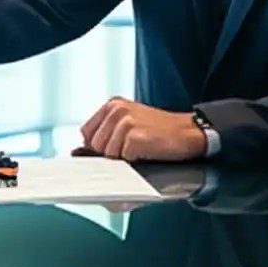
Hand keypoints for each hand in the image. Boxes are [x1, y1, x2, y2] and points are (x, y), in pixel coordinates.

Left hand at [79, 97, 206, 161]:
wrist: (187, 132)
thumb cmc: (158, 132)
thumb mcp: (129, 122)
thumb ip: (107, 132)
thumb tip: (80, 152)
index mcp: (112, 105)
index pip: (87, 132)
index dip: (96, 147)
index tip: (109, 151)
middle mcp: (116, 110)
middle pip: (95, 145)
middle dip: (109, 154)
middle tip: (130, 151)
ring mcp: (125, 122)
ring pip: (107, 154)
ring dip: (122, 159)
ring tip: (139, 151)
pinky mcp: (135, 136)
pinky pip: (123, 159)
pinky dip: (134, 161)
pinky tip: (146, 153)